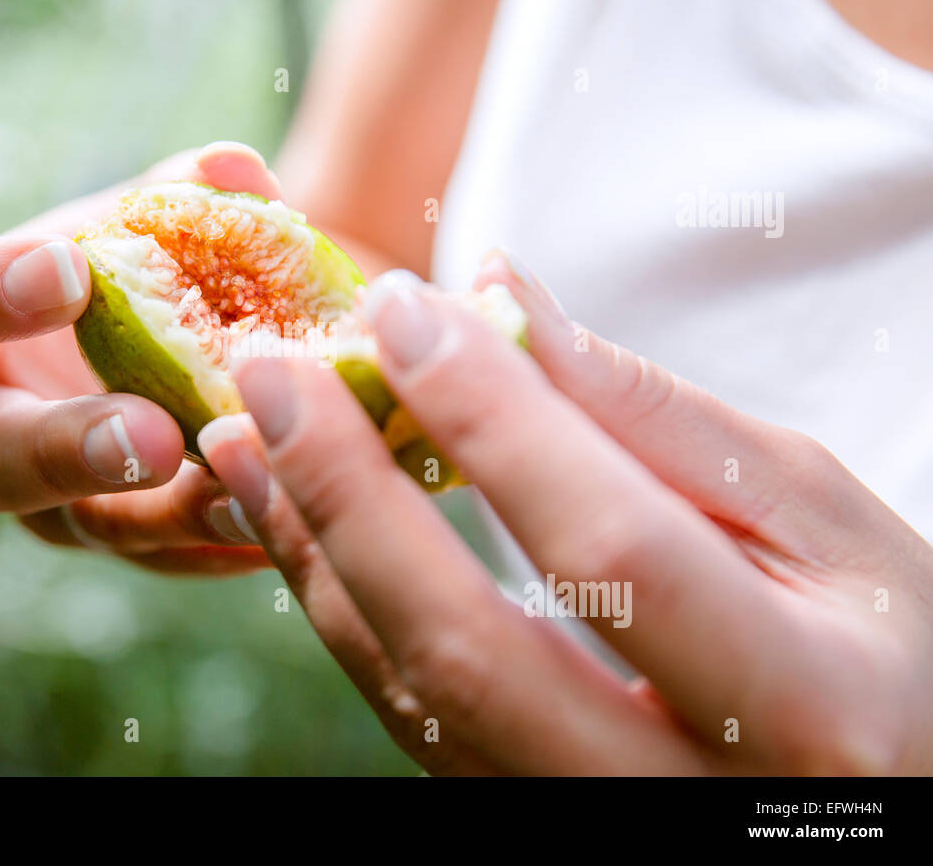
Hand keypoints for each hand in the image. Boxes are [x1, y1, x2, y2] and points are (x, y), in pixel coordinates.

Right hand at [0, 142, 281, 574]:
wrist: (211, 332)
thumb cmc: (153, 260)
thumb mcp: (163, 218)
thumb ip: (187, 191)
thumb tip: (236, 169)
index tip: (66, 269)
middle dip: (70, 449)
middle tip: (154, 432)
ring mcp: (62, 502)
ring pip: (94, 529)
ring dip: (171, 514)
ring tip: (244, 490)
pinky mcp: (136, 543)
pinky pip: (174, 559)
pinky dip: (231, 539)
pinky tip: (286, 520)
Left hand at [198, 259, 932, 772]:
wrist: (885, 766)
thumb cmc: (876, 631)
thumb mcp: (809, 509)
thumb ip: (648, 413)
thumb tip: (499, 300)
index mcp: (794, 703)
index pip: (611, 547)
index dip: (495, 419)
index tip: (403, 308)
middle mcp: (679, 796)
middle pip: (472, 650)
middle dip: (352, 499)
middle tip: (270, 376)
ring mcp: (586, 821)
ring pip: (416, 695)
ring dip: (314, 553)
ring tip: (244, 436)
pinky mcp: (523, 811)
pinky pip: (408, 714)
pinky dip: (337, 607)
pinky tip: (288, 514)